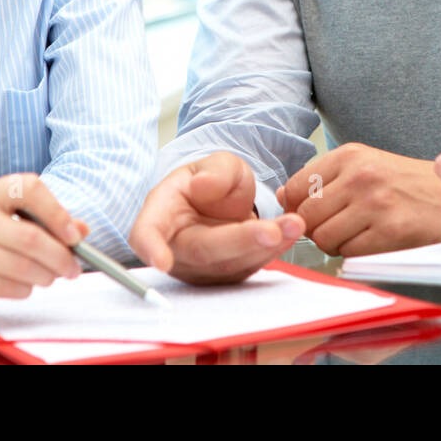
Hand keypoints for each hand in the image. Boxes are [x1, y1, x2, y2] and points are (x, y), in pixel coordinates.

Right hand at [0, 173, 86, 327]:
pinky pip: (2, 285)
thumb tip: (81, 230)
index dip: (57, 213)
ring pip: (18, 264)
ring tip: (48, 278)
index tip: (74, 237)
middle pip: (27, 235)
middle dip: (58, 256)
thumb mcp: (5, 224)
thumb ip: (44, 224)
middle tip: (71, 269)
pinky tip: (24, 288)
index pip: (29, 188)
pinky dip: (22, 289)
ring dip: (43, 276)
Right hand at [129, 152, 303, 284]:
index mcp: (161, 213)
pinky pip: (249, 268)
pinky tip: (290, 232)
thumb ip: (214, 171)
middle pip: (202, 252)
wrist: (226, 203)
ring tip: (294, 224)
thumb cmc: (212, 182)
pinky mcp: (226, 277)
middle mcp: (176, 247)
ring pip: (230, 265)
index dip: (151, 249)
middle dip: (240, 242)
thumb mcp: (216, 163)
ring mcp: (200, 268)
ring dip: (266, 247)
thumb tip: (203, 187)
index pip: (146, 234)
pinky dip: (273, 251)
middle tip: (273, 230)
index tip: (161, 262)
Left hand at [277, 143, 440, 256]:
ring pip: (323, 238)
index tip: (311, 213)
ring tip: (358, 233)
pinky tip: (374, 241)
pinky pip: (347, 253)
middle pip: (305, 216)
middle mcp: (361, 175)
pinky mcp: (389, 231)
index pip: (295, 187)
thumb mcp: (367, 166)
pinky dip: (355, 253)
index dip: (297, 207)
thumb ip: (325, 178)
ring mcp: (374, 203)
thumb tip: (283, 196)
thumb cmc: (411, 185)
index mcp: (351, 155)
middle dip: (316, 228)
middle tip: (340, 227)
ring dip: (335, 243)